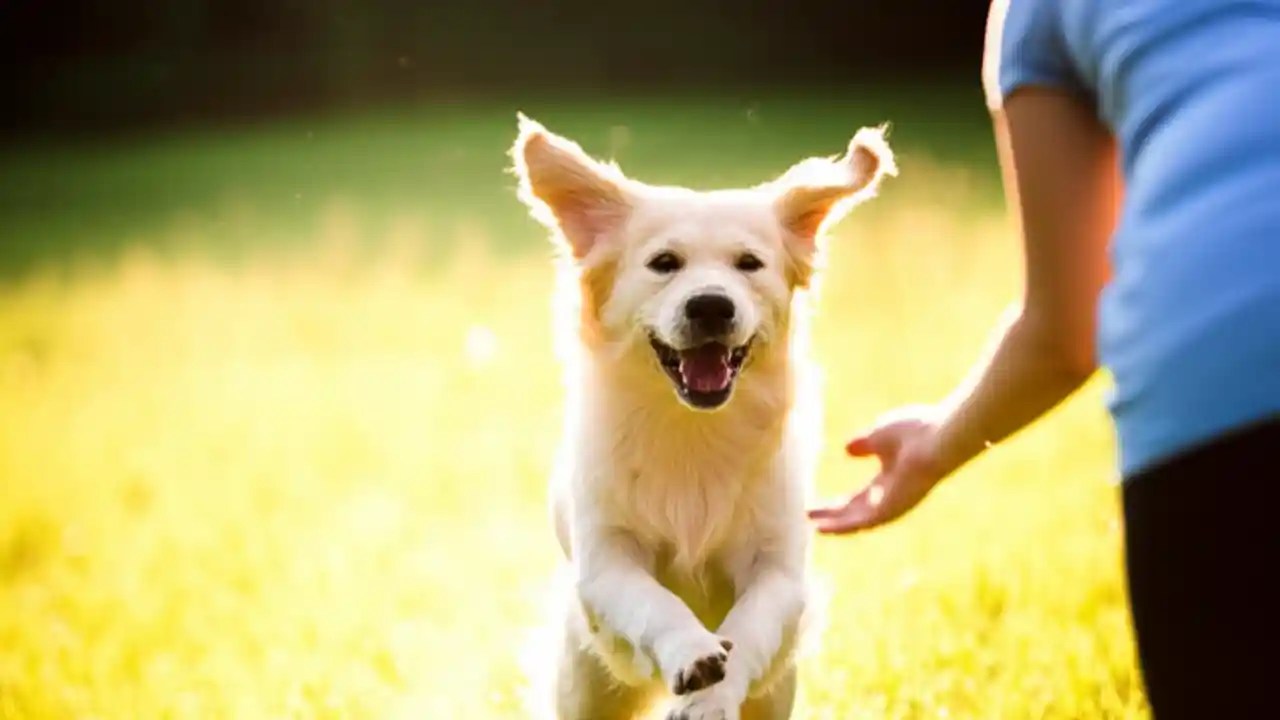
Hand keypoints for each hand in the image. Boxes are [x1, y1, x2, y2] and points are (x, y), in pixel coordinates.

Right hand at [808, 405, 953, 534]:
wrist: (937, 439)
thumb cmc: (914, 431)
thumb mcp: (879, 435)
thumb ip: (864, 445)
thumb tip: (847, 449)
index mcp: (890, 478)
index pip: (859, 497)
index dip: (837, 503)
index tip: (816, 504)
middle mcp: (891, 496)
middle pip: (855, 511)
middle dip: (832, 514)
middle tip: (808, 515)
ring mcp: (892, 504)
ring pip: (857, 521)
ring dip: (834, 524)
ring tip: (811, 525)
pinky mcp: (891, 509)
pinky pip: (861, 523)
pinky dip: (841, 527)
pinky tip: (821, 528)